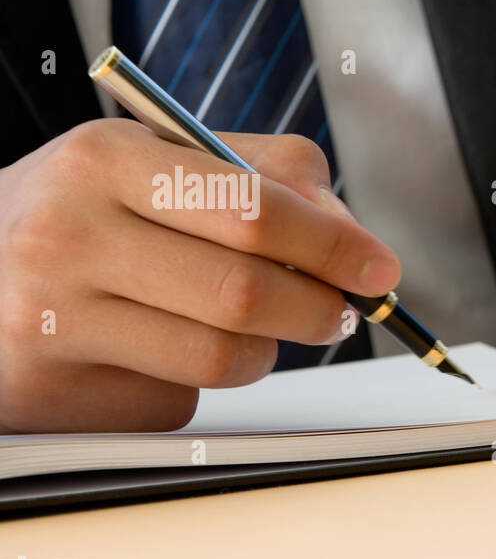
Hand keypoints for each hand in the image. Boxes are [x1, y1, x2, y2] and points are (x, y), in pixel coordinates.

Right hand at [0, 119, 400, 432]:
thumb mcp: (155, 162)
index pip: (252, 209)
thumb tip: (350, 238)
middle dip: (320, 308)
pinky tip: (163, 350)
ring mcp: (54, 322)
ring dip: (266, 350)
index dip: (333, 245)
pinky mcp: (59, 393)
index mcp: (103, 160)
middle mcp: (66, 237)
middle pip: (245, 292)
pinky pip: (184, 398)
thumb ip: (262, 176)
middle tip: (343, 313)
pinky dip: (204, 381)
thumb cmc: (84, 214)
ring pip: (224, 357)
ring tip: (246, 326)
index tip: (379, 270)